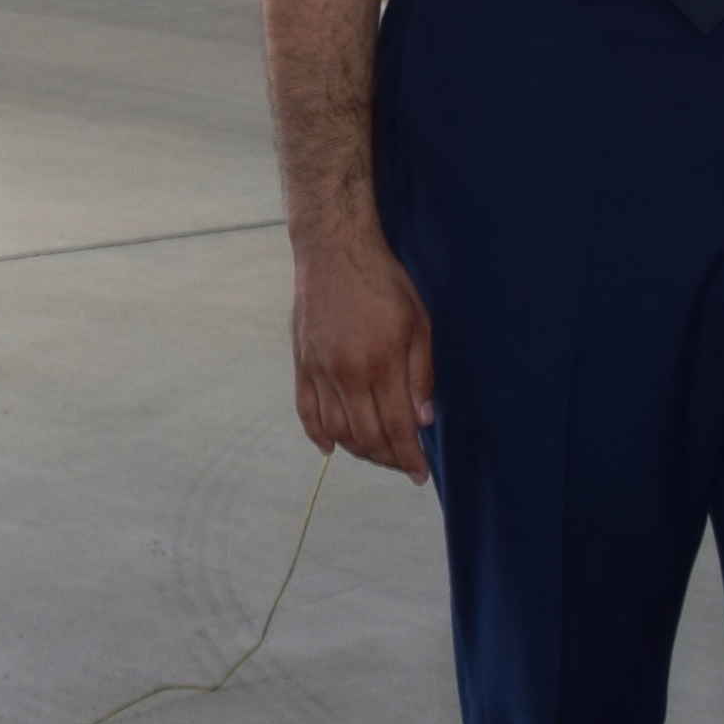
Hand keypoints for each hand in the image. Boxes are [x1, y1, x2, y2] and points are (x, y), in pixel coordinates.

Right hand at [292, 229, 436, 480]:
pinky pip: (306, 411)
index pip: (397, 427)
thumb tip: (422, 419)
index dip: (410, 457)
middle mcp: (346, 373)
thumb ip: (421, 374)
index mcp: (380, 363)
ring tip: (377, 454)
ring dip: (358, 451)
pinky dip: (318, 435)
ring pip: (336, 431)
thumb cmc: (383, 281)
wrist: (334, 249)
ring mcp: (319, 370)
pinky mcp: (301, 363)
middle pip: (367, 437)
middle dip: (389, 460)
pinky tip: (332, 447)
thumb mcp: (419, 322)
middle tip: (404, 465)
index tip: (421, 474)